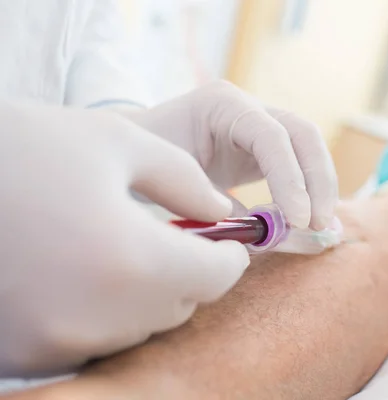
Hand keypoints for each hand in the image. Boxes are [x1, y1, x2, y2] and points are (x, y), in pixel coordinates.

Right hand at [0, 103, 248, 376]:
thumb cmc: (23, 148)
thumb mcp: (117, 142)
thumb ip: (186, 180)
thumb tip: (223, 212)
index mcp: (130, 260)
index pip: (215, 278)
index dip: (230, 258)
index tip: (231, 243)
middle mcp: (97, 316)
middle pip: (180, 305)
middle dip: (189, 271)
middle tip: (177, 239)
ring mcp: (56, 342)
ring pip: (139, 326)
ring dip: (147, 292)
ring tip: (122, 247)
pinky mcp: (25, 352)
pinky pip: (93, 339)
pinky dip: (104, 311)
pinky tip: (84, 271)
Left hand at [127, 80, 337, 228]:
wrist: (134, 153)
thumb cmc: (143, 165)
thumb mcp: (172, 186)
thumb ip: (217, 209)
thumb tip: (264, 237)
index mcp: (221, 104)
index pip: (270, 136)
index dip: (289, 178)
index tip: (298, 220)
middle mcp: (247, 107)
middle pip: (302, 134)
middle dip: (317, 180)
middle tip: (318, 225)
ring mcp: (259, 123)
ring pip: (308, 146)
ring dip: (320, 186)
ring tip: (320, 227)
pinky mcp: (264, 146)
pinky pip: (298, 161)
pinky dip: (309, 189)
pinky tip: (311, 218)